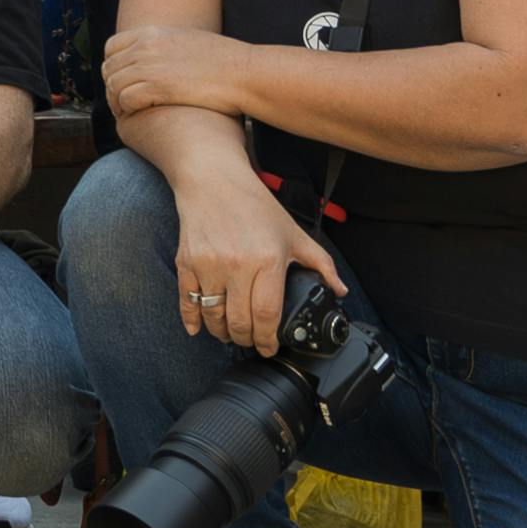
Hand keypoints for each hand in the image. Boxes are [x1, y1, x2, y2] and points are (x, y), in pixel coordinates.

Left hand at [99, 23, 269, 126]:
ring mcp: (150, 65)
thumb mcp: (190, 42)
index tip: (121, 81)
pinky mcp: (157, 87)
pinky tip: (138, 117)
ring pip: (113, 86)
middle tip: (122, 104)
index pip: (112, 46)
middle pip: (109, 67)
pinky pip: (125, 100)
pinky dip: (127, 111)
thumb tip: (161, 58)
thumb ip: (168, 47)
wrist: (245, 74)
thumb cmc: (227, 64)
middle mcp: (147, 45)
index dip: (113, 66)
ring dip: (117, 103)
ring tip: (127, 114)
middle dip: (112, 87)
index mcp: (154, 32)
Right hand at [167, 170, 338, 343]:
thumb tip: (340, 290)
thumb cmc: (255, 205)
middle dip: (246, 340)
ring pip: (213, 316)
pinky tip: (200, 329)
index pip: (267, 314)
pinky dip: (193, 321)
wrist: (213, 180)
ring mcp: (209, 265)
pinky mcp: (187, 263)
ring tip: (230, 334)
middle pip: (239, 322)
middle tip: (251, 341)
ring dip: (222, 333)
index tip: (269, 347)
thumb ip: (321, 263)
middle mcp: (237, 265)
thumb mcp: (293, 232)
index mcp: (267, 259)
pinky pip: (187, 303)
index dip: (268, 339)